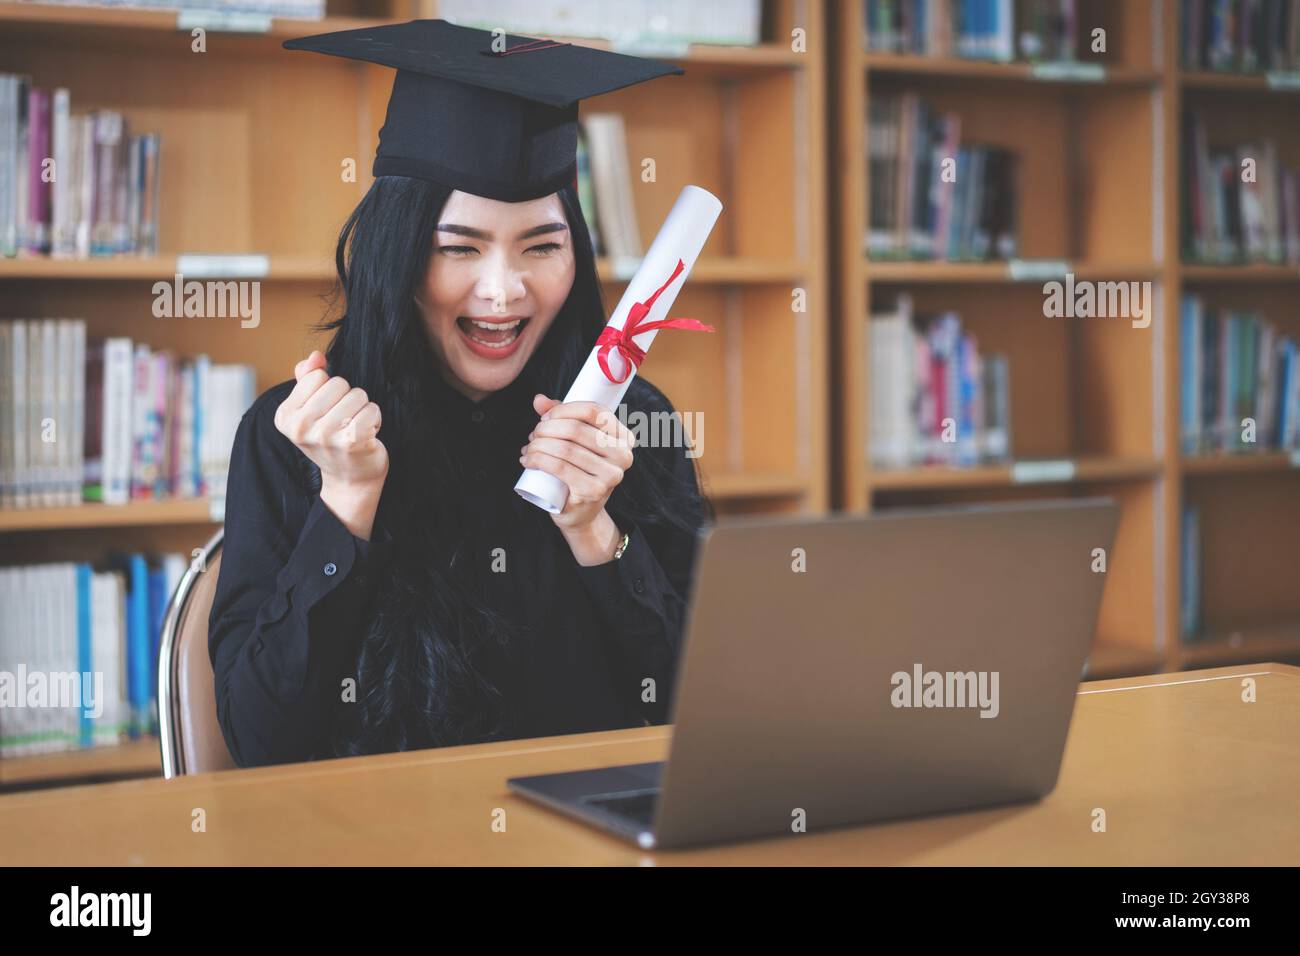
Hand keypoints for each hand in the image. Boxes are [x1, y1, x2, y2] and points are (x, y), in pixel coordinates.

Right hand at [274, 350, 388, 502]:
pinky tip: (367, 434)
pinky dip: (375, 418)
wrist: (349, 478)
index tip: (328, 411)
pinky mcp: (351, 442)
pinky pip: (372, 409)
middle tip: (344, 421)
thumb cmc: (331, 438)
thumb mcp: (311, 409)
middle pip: (338, 383)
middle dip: (348, 398)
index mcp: (285, 416)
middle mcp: (301, 427)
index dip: (329, 390)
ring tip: (355, 428)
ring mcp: (325, 436)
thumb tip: (316, 356)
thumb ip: (308, 378)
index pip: (317, 376)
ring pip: (358, 395)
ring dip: (362, 409)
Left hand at [521, 395, 635, 541]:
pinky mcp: (593, 491)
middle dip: (546, 428)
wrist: (582, 511)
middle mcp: (623, 455)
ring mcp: (610, 475)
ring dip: (538, 445)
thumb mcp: (576, 442)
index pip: (594, 411)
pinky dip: (538, 460)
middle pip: (575, 429)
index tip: (545, 418)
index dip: (564, 409)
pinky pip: (560, 467)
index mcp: (624, 437)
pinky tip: (527, 460)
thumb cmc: (579, 471)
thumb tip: (539, 400)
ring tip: (529, 448)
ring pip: (565, 448)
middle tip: (534, 435)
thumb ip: (561, 417)